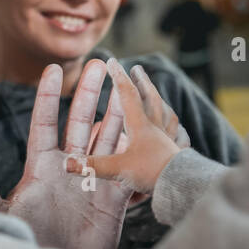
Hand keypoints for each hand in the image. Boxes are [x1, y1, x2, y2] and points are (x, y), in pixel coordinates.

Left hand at [0, 60, 131, 248]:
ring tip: (125, 84)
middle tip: (102, 63)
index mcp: (40, 168)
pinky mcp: (113, 198)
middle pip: (80, 122)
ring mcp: (92, 181)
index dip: (47, 96)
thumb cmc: (23, 247)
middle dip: (90, 92)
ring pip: (106, 138)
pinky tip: (142, 121)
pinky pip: (125, 164)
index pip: (44, 123)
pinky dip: (133, 143)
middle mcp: (68, 169)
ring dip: (115, 111)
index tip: (52, 69)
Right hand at [67, 59, 185, 196]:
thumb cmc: (152, 174)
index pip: (128, 95)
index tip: (112, 61)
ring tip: (156, 96)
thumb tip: (66, 163)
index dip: (118, 77)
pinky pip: (178, 136)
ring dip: (159, 101)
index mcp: (140, 126)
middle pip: (150, 98)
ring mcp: (169, 140)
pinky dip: (175, 129)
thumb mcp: (118, 170)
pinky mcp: (178, 155)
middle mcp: (156, 129)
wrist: (182, 187)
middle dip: (142, 82)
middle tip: (137, 68)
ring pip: (165, 114)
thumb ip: (92, 166)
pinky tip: (177, 131)